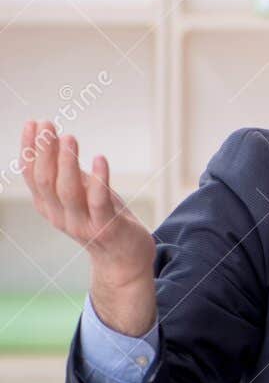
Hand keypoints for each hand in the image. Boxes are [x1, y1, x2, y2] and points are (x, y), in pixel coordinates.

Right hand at [20, 120, 156, 336]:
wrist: (125, 259)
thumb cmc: (103, 219)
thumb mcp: (82, 194)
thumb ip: (69, 174)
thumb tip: (56, 141)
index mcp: (49, 207)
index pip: (32, 175)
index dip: (29, 150)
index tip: (32, 123)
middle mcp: (60, 216)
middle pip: (46, 180)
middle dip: (44, 151)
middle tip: (48, 125)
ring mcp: (82, 224)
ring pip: (67, 191)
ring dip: (67, 162)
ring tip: (70, 137)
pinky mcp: (107, 228)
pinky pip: (99, 202)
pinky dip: (99, 180)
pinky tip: (100, 158)